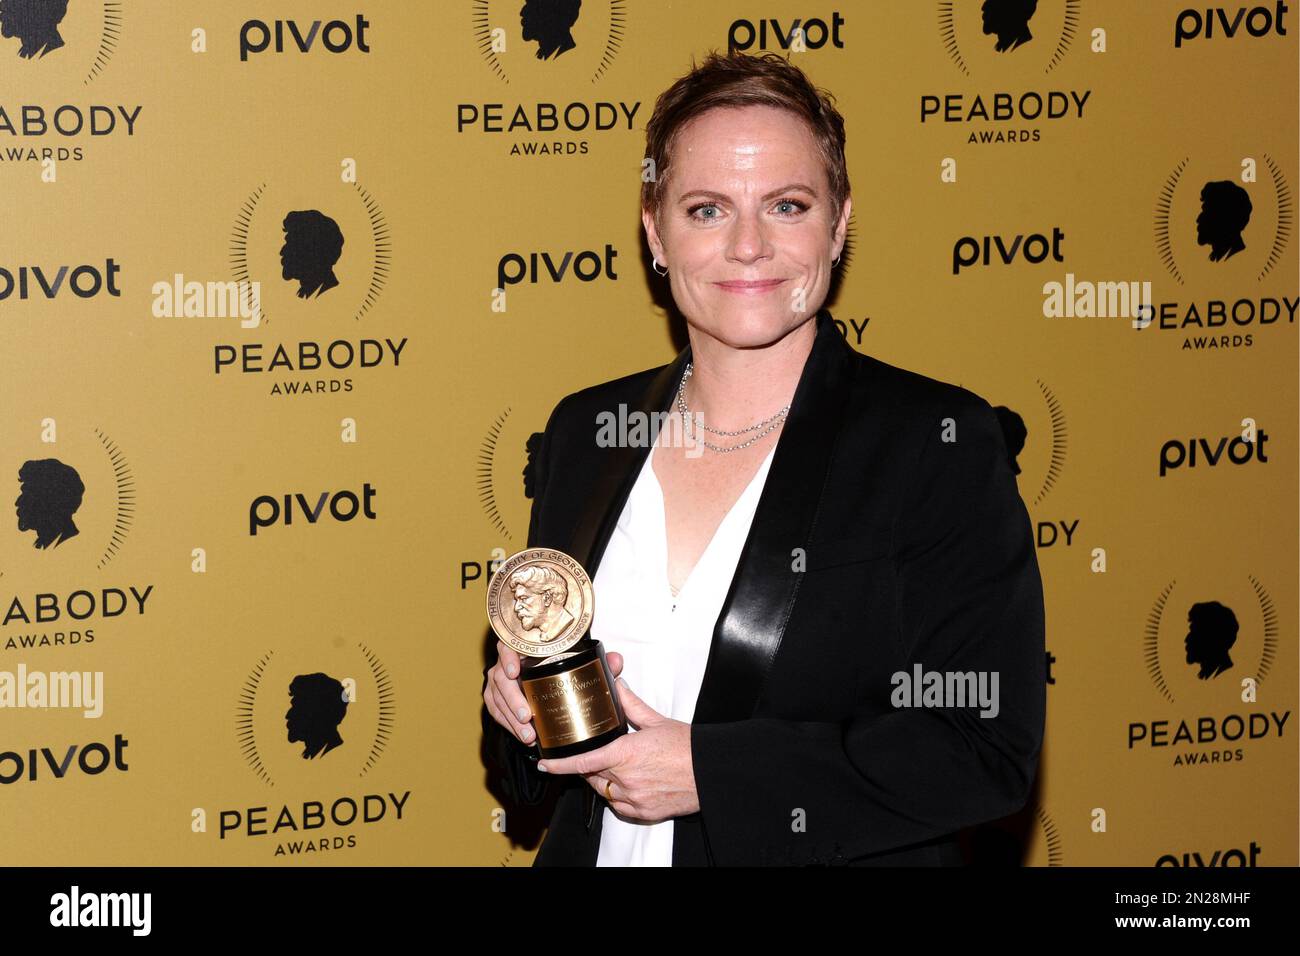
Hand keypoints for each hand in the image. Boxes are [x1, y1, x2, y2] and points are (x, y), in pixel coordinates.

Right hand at [484, 642, 623, 746]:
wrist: (551, 679)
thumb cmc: (565, 667)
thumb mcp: (583, 664)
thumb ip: (600, 662)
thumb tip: (615, 661)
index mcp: (525, 647)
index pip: (508, 645)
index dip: (507, 657)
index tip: (514, 672)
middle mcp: (508, 662)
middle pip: (500, 677)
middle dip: (512, 699)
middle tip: (527, 716)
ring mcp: (500, 680)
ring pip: (496, 697)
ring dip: (510, 718)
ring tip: (528, 735)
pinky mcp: (497, 698)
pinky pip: (496, 711)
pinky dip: (508, 724)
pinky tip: (522, 736)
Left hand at [537, 679, 698, 821]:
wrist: (711, 772)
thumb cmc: (688, 747)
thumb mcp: (656, 721)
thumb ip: (630, 705)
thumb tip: (616, 685)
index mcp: (625, 753)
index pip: (583, 761)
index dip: (559, 765)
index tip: (544, 764)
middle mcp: (626, 779)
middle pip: (591, 775)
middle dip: (587, 765)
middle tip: (592, 754)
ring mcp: (634, 798)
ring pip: (603, 791)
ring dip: (602, 780)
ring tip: (614, 766)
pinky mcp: (643, 812)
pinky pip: (618, 806)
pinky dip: (616, 796)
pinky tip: (627, 784)